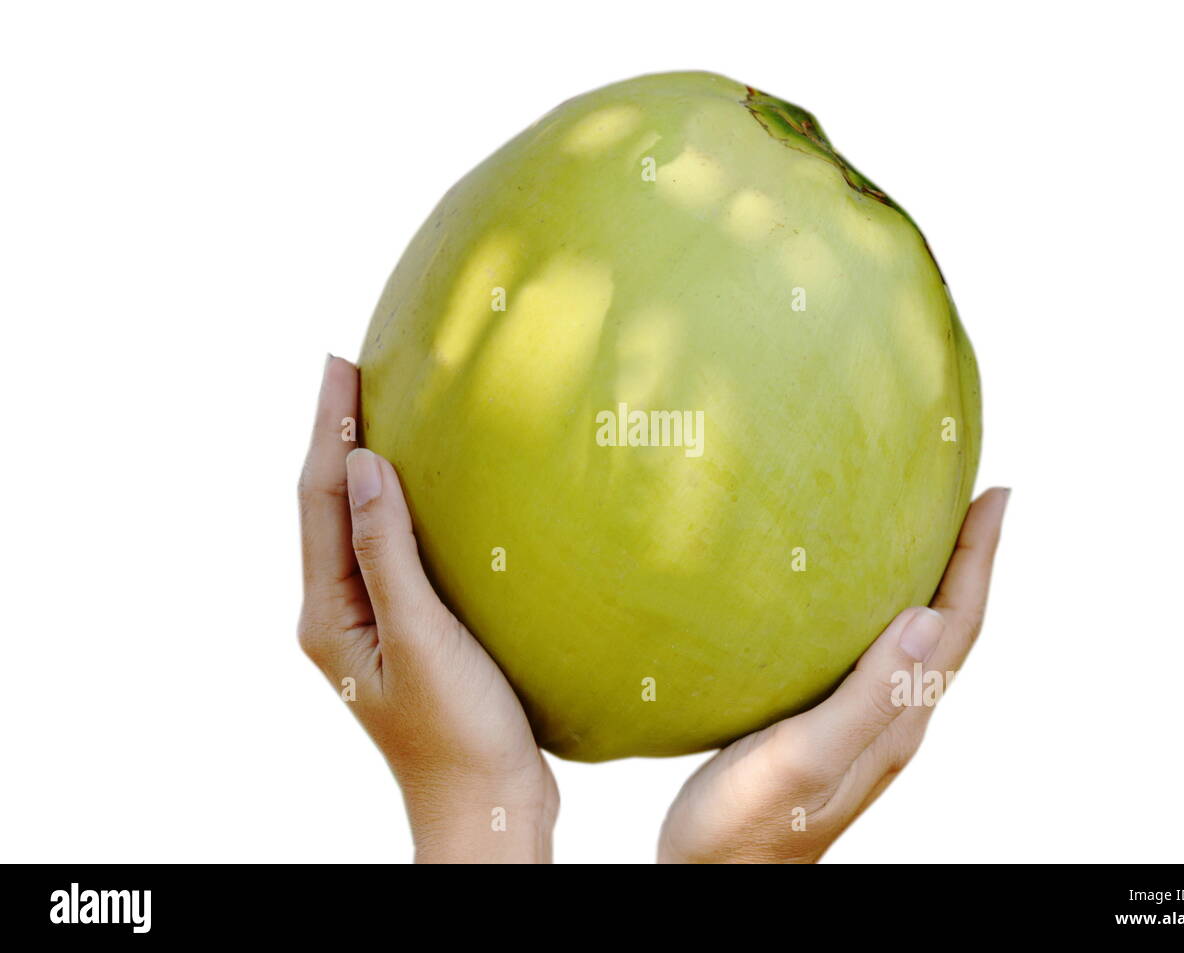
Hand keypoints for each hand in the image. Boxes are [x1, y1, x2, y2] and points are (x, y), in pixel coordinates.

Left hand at [297, 356, 557, 862]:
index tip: (337, 364)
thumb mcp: (422, 638)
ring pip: (362, 527)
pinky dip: (403, 507)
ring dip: (367, 467)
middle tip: (350, 367)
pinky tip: (428, 489)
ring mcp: (376, 624)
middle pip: (331, 506)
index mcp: (329, 613)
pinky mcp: (413, 632)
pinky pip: (396, 551)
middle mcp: (342, 613)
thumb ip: (388, 553)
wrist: (489, 806)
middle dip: (337, 436)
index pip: (320, 500)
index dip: (329, 429)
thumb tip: (365, 464)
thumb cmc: (459, 734)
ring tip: (379, 410)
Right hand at [658, 487, 1009, 863]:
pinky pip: (876, 654)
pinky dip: (883, 608)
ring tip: (924, 529)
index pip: (957, 625)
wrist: (717, 881)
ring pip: (914, 639)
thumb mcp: (806, 758)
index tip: (997, 494)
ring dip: (931, 581)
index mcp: (896, 721)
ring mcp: (860, 725)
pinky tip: (852, 594)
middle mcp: (891, 719)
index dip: (979, 557)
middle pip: (948, 626)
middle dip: (966, 559)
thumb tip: (930, 616)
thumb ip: (869, 696)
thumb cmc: (749, 828)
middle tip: (970, 496)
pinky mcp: (825, 726)